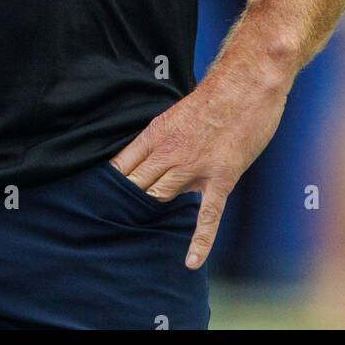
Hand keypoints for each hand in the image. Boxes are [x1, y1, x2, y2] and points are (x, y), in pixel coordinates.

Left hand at [109, 70, 289, 268]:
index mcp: (156, 133)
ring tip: (138, 234)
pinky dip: (199, 241)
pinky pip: (207, 216)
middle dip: (125, 203)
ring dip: (152, 212)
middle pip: (137, 185)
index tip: (98, 200)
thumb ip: (165, 138)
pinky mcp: (220, 178)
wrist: (246, 84)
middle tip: (113, 222)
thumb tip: (154, 157)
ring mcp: (194, 167)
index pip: (123, 166)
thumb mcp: (177, 113)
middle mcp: (169, 152)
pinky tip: (191, 261)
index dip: (111, 185)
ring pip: (161, 197)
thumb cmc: (215, 95)